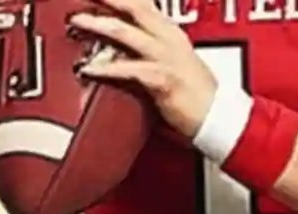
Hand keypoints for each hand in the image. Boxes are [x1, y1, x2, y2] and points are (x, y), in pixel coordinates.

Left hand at [70, 0, 218, 137]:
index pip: (143, 2)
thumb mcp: (176, 61)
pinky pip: (128, 69)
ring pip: (126, 33)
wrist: (219, 117)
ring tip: (77, 21)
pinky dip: (105, 68)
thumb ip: (153, 48)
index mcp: (172, 32)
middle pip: (134, 6)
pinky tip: (89, 68)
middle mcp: (168, 39)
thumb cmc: (198, 95)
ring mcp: (166, 57)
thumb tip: (125, 44)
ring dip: (98, 24)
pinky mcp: (162, 79)